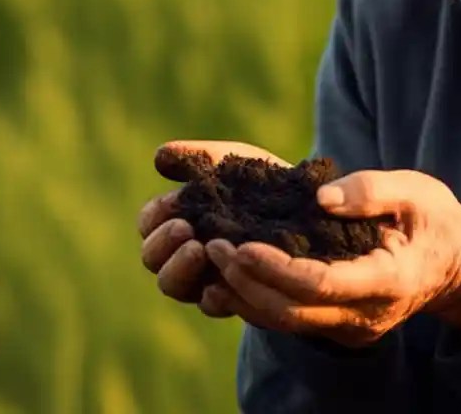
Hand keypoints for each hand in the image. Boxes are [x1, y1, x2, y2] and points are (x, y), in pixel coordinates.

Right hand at [137, 140, 289, 317]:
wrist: (311, 205)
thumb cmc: (266, 181)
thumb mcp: (236, 162)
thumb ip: (199, 157)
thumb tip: (159, 156)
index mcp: (181, 219)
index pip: (149, 223)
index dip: (155, 217)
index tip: (175, 205)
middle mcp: (186, 252)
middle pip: (152, 259)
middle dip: (162, 245)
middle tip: (185, 229)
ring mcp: (207, 276)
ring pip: (174, 286)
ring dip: (179, 269)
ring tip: (202, 249)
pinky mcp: (233, 297)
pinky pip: (212, 305)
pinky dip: (212, 296)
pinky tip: (221, 282)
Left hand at [204, 167, 460, 347]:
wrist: (459, 267)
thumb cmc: (437, 221)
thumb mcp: (419, 191)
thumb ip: (374, 190)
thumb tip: (323, 197)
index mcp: (388, 280)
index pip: (321, 284)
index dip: (275, 268)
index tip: (239, 243)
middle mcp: (365, 316)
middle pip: (290, 312)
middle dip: (245, 281)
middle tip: (213, 243)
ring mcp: (350, 328)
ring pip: (282, 323)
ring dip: (242, 293)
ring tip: (210, 256)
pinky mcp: (336, 326)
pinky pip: (287, 319)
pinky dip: (254, 298)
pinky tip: (229, 273)